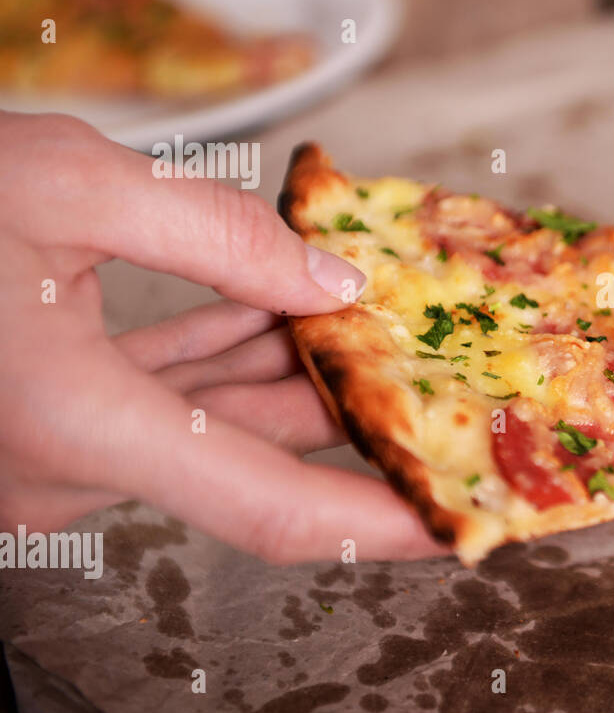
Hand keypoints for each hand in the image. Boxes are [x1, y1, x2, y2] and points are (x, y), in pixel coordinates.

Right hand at [0, 112, 441, 562]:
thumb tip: (332, 285)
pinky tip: (293, 308)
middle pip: (259, 456)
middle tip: (447, 388)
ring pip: (222, 418)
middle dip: (355, 420)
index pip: (269, 508)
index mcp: (78, 426)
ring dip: (303, 372)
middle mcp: (74, 461)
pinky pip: (174, 393)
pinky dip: (236, 352)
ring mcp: (65, 446)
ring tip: (390, 329)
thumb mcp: (64, 187)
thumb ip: (215, 238)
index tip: (455, 523)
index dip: (373, 525)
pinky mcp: (60, 413)